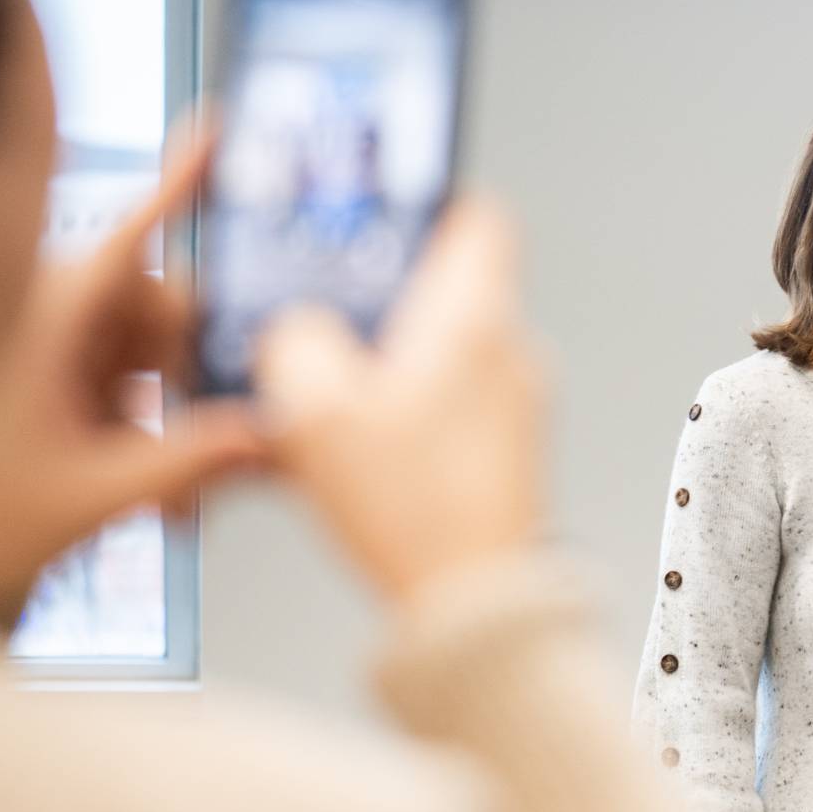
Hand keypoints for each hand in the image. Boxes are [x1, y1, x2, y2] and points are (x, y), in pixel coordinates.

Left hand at [0, 134, 265, 622]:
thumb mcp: (98, 493)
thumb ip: (192, 462)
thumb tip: (270, 433)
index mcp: (44, 327)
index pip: (126, 241)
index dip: (175, 184)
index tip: (218, 133)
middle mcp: (56, 330)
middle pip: (170, 305)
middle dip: (208, 363)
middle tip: (238, 419)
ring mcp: (68, 362)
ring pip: (169, 353)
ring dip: (194, 413)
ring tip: (196, 488)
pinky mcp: (80, 396)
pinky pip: (154, 393)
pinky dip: (175, 437)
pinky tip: (175, 501)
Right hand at [255, 203, 545, 599]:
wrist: (477, 610)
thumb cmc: (411, 509)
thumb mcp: (315, 410)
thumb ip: (297, 342)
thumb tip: (301, 327)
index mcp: (474, 318)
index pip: (479, 218)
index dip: (427, 202)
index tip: (377, 210)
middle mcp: (508, 354)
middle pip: (444, 290)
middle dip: (377, 298)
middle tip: (317, 313)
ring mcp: (515, 409)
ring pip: (440, 357)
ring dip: (382, 367)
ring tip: (320, 400)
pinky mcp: (505, 459)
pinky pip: (447, 413)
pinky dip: (401, 418)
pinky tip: (348, 455)